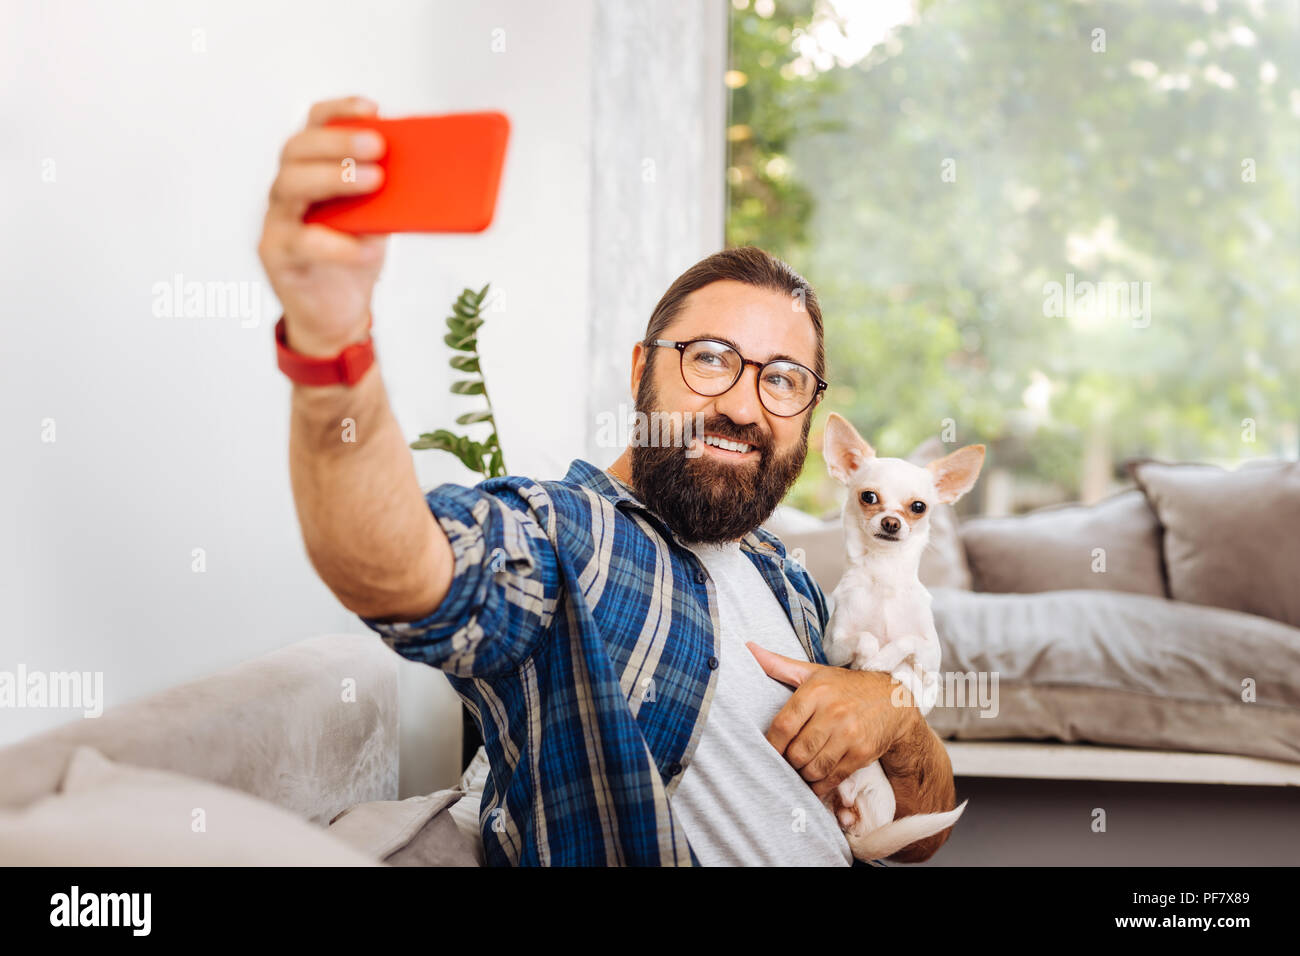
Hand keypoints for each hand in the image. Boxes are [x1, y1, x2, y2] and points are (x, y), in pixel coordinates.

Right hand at [257, 96, 388, 356]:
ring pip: (290, 185)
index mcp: (311, 172)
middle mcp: (288, 191)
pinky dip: (339, 243)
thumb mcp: (378, 223)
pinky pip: (303, 242)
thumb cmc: (354, 260)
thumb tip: (425, 175)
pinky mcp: (278, 256)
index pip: (313, 127)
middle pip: (297, 149)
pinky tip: (368, 248)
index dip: (338, 112)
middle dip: (338, 141)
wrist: (336, 316)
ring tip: (374, 180)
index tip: (372, 108)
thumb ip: (388, 198)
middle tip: (378, 146)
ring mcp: (278, 222)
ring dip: (334, 178)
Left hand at [746, 642, 920, 800]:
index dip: (772, 744)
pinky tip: (815, 780)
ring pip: (814, 768)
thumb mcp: (813, 672)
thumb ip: (778, 664)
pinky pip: (833, 778)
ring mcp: (849, 735)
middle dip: (787, 761)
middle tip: (785, 762)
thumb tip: (748, 647)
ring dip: (803, 774)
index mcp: (816, 691)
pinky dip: (820, 785)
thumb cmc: (845, 687)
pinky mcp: (862, 753)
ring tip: (800, 769)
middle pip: (797, 751)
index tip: (768, 750)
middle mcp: (833, 713)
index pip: (783, 725)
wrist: (893, 700)